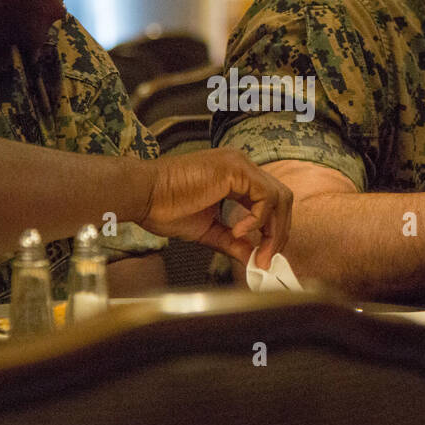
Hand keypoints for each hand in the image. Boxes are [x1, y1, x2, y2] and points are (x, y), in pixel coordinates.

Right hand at [138, 148, 292, 266]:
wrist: (143, 195)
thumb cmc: (165, 207)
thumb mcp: (207, 231)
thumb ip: (232, 242)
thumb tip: (253, 258)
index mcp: (234, 178)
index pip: (268, 202)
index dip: (271, 231)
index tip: (263, 257)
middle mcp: (241, 167)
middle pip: (281, 198)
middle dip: (279, 232)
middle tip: (267, 259)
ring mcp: (239, 165)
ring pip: (279, 197)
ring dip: (274, 230)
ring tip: (258, 253)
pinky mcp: (235, 169)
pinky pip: (265, 196)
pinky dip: (258, 220)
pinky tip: (238, 232)